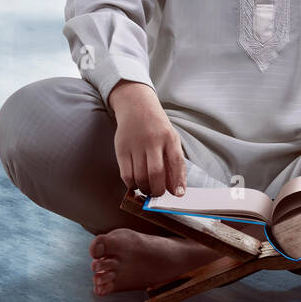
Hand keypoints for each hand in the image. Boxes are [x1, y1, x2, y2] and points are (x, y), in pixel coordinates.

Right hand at [108, 80, 187, 198]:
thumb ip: (174, 162)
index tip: (179, 195)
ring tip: (147, 189)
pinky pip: (126, 174)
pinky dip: (131, 184)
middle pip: (156, 173)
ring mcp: (136, 144)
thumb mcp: (170, 138)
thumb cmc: (157, 128)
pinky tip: (135, 183)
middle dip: (158, 190)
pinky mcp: (121, 148)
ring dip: (144, 189)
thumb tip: (175, 190)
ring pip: (140, 176)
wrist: (136, 106)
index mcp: (169, 137)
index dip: (178, 181)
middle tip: (158, 194)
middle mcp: (153, 140)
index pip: (177, 162)